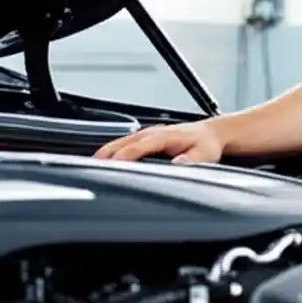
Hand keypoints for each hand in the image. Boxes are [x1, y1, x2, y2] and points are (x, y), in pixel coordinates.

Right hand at [93, 121, 224, 163]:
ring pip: (120, 142)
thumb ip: (191, 159)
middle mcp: (152, 133)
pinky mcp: (145, 138)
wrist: (211, 133)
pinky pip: (123, 144)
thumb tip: (178, 163)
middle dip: (108, 155)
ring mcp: (147, 134)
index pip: (140, 146)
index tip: (113, 165)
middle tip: (91, 169)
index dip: (125, 155)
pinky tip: (102, 162)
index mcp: (165, 136)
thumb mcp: (205, 154)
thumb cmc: (207, 145)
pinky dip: (111, 152)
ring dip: (106, 153)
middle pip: (123, 143)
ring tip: (90, 166)